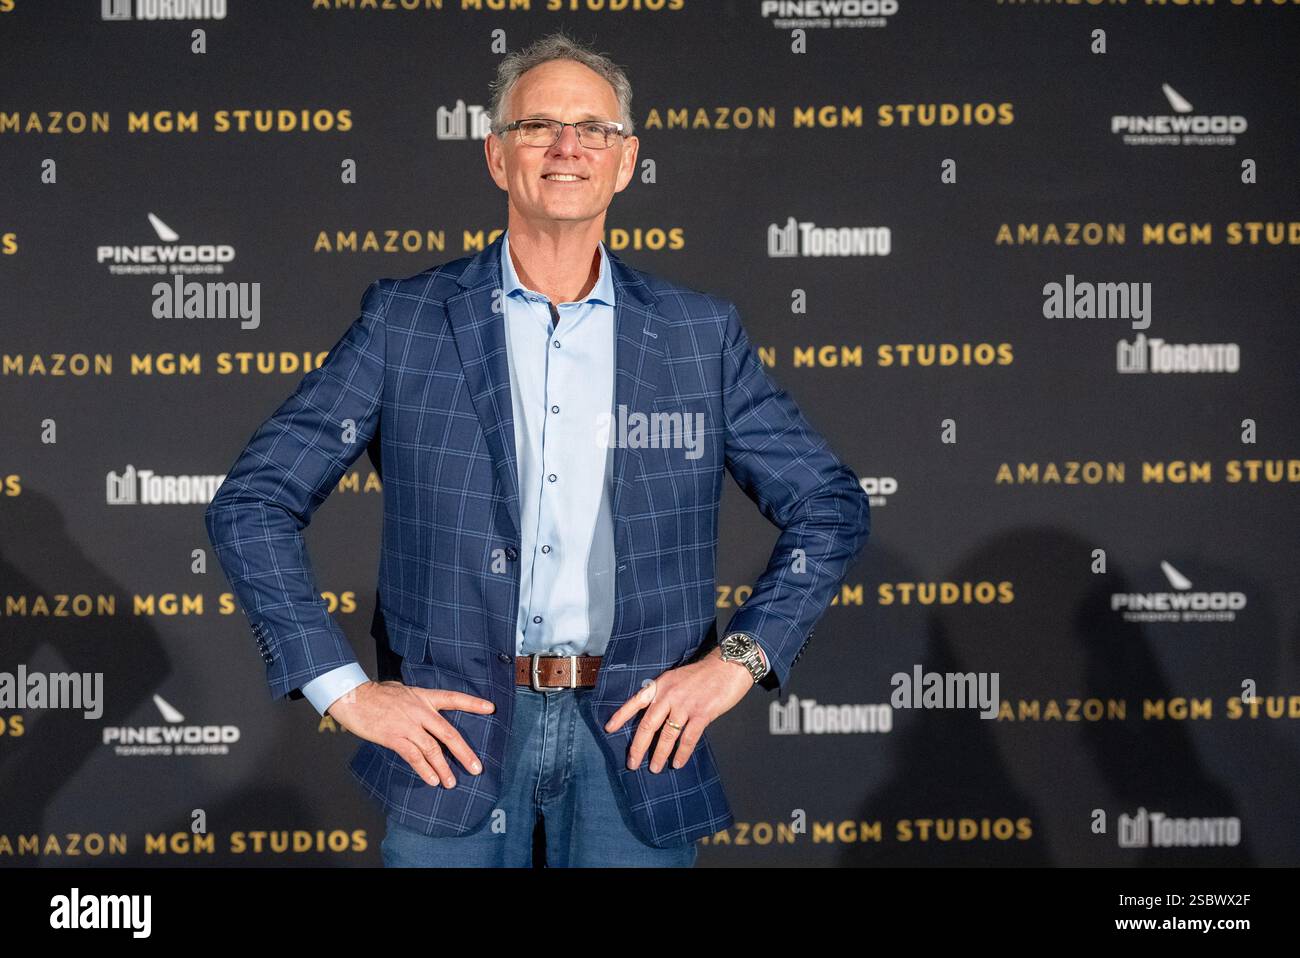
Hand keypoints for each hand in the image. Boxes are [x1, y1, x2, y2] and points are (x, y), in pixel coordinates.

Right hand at [327, 680, 494, 788]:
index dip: (473, 703)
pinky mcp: (393, 737)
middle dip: (464, 752)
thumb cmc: (374, 694)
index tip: (491, 708)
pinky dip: (424, 769)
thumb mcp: (401, 690)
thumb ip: (415, 700)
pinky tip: (432, 779)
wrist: (352, 697)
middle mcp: (419, 710)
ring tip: (452, 783)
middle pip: (448, 733)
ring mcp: (407, 724)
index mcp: (423, 696)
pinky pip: (413, 756)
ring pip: (432, 749)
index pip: (453, 698)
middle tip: (476, 768)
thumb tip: (423, 708)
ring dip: (444, 768)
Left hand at [603, 648, 753, 773]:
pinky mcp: (702, 714)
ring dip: (659, 754)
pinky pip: (688, 739)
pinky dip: (682, 753)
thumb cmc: (704, 674)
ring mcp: (685, 705)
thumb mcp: (677, 678)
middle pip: (647, 725)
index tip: (608, 729)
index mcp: (660, 685)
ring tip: (655, 768)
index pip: (635, 702)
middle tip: (632, 764)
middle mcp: (669, 695)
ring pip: (667, 735)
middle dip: (638, 747)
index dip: (621, 716)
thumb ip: (665, 695)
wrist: (728, 666)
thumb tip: (656, 719)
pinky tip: (678, 763)